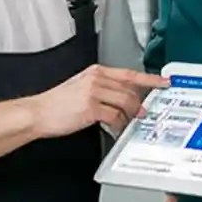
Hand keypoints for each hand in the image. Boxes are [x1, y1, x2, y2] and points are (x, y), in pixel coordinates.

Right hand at [28, 65, 167, 137]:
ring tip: (129, 123)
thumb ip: (101, 89)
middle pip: (130, 90)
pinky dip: (118, 126)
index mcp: (95, 72)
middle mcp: (96, 79)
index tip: (164, 82)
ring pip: (125, 102)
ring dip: (130, 116)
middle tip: (143, 114)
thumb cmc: (56, 104)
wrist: (37, 113)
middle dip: (139, 104)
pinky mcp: (90, 107)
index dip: (149, 79)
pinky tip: (116, 130)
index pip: (129, 73)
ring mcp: (93, 92)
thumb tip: (122, 99)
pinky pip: (114, 117)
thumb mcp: (80, 88)